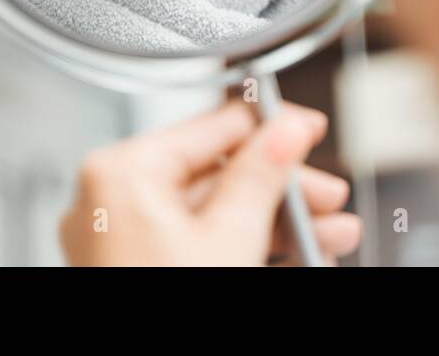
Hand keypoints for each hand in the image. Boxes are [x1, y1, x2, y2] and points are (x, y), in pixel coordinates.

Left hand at [59, 101, 361, 265]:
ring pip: (212, 213)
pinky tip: (295, 256)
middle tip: (328, 196)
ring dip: (277, 220)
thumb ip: (262, 174)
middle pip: (216, 172)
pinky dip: (244, 245)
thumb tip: (284, 131)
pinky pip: (195, 243)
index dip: (271, 126)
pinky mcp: (134, 269)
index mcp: (121, 173)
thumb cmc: (166, 311)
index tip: (308, 127)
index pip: (211, 126)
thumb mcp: (232, 237)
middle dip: (284, 187)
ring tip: (328, 234)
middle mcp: (109, 200)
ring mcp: (118, 239)